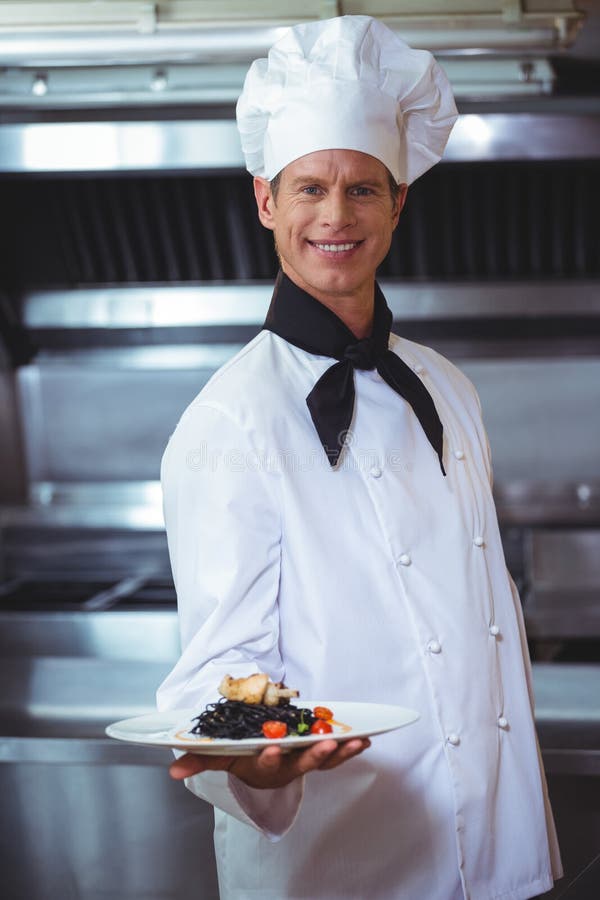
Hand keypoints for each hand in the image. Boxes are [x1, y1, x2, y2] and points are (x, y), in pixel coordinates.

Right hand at [169, 737, 370, 789]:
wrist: (261, 764)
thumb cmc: (240, 755)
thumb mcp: (220, 757)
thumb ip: (200, 760)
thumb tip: (173, 771)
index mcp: (262, 764)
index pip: (265, 762)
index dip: (270, 757)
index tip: (273, 748)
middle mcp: (286, 766)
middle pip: (302, 763)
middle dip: (314, 754)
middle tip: (326, 743)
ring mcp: (305, 762)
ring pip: (325, 761)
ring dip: (341, 753)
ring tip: (355, 742)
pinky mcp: (320, 756)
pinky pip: (338, 756)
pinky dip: (352, 749)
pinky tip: (366, 739)